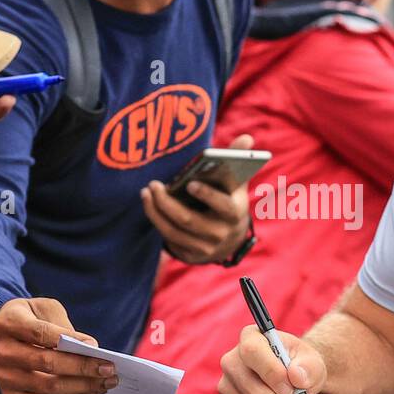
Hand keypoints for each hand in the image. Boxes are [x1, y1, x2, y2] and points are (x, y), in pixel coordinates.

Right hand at [0, 298, 117, 393]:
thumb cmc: (28, 318)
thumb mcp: (44, 309)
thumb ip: (64, 326)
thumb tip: (91, 349)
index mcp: (9, 323)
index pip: (40, 333)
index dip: (69, 340)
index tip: (96, 346)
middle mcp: (3, 352)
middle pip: (47, 363)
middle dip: (83, 368)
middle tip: (110, 369)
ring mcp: (4, 377)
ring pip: (49, 388)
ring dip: (83, 388)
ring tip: (107, 383)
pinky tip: (91, 392)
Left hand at [141, 134, 254, 263]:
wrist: (229, 235)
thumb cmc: (227, 198)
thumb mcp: (235, 181)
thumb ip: (238, 158)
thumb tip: (246, 138)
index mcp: (235, 212)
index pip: (224, 206)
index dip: (208, 196)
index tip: (190, 183)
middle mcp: (221, 234)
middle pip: (189, 220)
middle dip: (167, 203)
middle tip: (153, 184)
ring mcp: (206, 248)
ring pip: (173, 231)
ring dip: (155, 211)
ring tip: (146, 192)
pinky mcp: (191, 255)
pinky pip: (168, 239)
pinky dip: (157, 221)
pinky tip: (150, 206)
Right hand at [218, 324, 324, 393]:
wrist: (291, 377)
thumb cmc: (298, 364)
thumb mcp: (312, 360)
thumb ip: (309, 366)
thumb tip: (297, 376)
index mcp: (250, 337)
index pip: (252, 352)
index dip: (273, 373)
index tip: (292, 388)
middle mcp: (232, 361)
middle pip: (253, 391)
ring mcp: (227, 386)